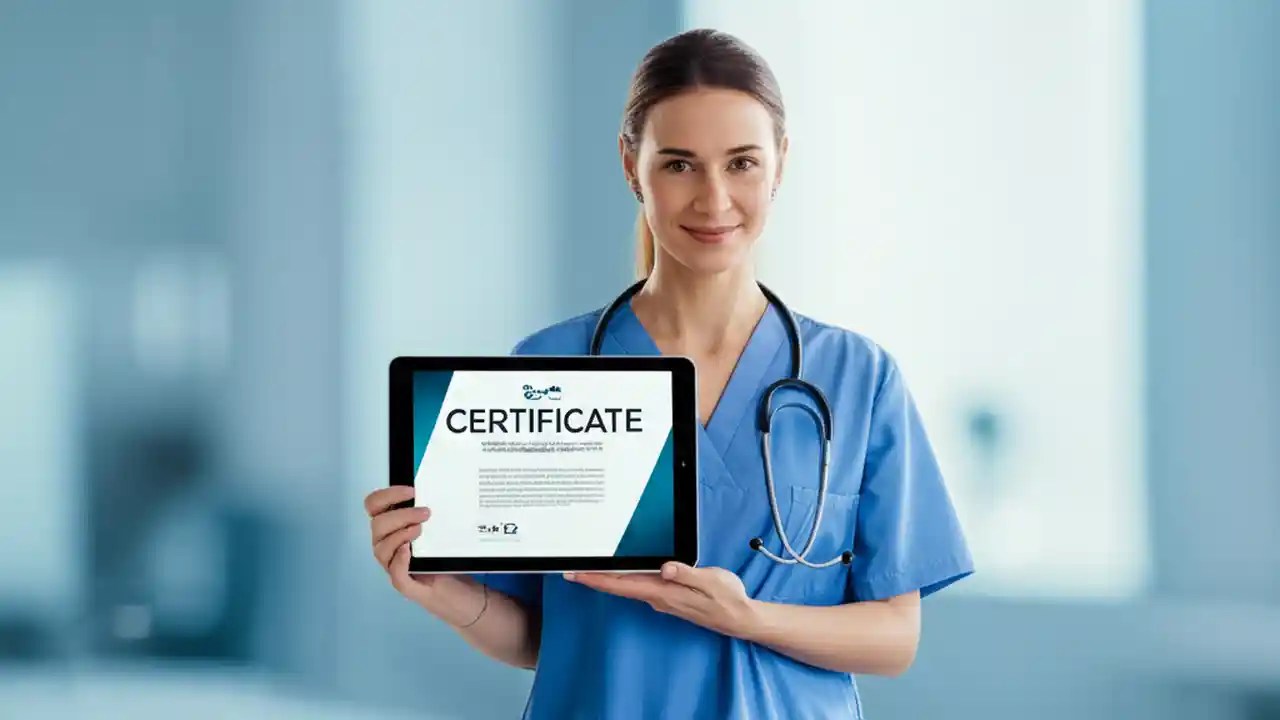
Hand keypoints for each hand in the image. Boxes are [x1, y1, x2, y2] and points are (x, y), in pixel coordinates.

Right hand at [363, 485, 441, 603]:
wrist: (455, 586)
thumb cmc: (441, 554)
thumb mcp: (433, 528)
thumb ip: (424, 512)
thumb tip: (430, 489)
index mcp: (389, 527)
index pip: (373, 505)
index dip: (387, 495)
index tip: (411, 491)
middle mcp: (385, 545)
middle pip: (378, 525)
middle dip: (402, 515)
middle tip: (425, 513)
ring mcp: (392, 566)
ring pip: (382, 548)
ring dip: (401, 534)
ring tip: (420, 530)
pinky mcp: (404, 584)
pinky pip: (395, 573)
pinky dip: (400, 560)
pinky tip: (409, 551)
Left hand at [565, 562, 756, 637]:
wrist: (739, 618)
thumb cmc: (728, 599)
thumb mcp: (712, 581)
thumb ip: (688, 573)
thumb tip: (666, 568)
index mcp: (665, 592)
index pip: (623, 585)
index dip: (598, 579)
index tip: (576, 574)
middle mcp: (659, 598)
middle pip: (620, 586)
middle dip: (595, 578)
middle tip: (570, 569)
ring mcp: (663, 599)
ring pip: (628, 586)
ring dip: (607, 578)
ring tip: (588, 569)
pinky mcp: (669, 597)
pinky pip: (640, 587)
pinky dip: (624, 579)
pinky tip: (620, 573)